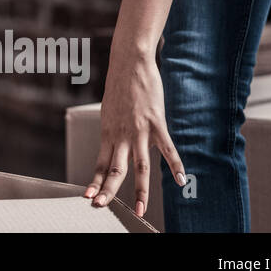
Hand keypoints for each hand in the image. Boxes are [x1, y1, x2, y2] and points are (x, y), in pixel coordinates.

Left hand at [86, 49, 185, 218]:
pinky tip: (181, 180)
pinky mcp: (155, 122)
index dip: (95, 181)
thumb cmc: (120, 86)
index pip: (100, 163)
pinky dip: (175, 165)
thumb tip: (117, 142)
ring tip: (140, 208)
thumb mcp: (110, 110)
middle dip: (109, 191)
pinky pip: (167, 148)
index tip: (89, 197)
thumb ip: (115, 130)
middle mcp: (121, 134)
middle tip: (103, 208)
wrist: (129, 63)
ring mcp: (139, 130)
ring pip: (139, 166)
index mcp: (108, 132)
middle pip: (115, 168)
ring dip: (139, 189)